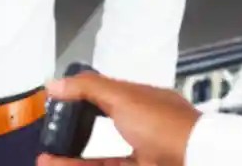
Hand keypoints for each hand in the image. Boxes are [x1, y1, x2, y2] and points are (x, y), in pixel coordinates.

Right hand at [36, 73, 200, 165]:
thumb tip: (56, 83)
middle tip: (53, 132)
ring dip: (70, 157)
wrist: (197, 162)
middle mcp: (145, 128)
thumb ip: (88, 88)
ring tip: (44, 157)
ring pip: (100, 158)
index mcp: (146, 102)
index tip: (61, 100)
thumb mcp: (123, 97)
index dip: (85, 95)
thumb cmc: (167, 126)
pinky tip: (53, 165)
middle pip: (104, 128)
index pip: (110, 93)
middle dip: (76, 131)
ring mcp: (143, 155)